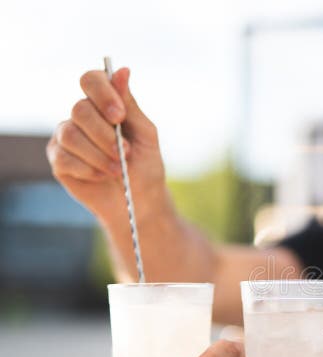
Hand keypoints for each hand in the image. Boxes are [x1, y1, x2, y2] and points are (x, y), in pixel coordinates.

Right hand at [46, 67, 167, 224]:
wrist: (140, 201)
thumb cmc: (146, 165)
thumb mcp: (146, 135)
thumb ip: (130, 105)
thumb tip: (122, 71)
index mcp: (104, 104)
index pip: (91, 79)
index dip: (102, 93)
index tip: (119, 116)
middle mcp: (82, 117)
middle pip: (80, 109)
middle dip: (106, 135)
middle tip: (126, 152)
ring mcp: (66, 137)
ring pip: (71, 135)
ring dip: (99, 155)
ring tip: (118, 169)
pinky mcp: (59, 160)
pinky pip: (65, 158)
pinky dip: (89, 169)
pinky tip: (104, 176)